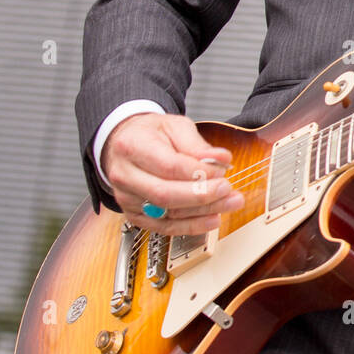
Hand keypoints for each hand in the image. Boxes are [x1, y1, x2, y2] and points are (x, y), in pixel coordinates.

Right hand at [101, 113, 243, 235]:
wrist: (125, 144)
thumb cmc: (151, 134)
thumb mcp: (175, 126)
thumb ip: (197, 145)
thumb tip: (220, 159)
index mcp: (131, 147)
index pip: (168, 166)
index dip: (199, 172)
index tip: (221, 171)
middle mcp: (124, 175)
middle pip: (165, 194)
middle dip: (201, 195)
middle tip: (227, 189)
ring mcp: (127, 198)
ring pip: (166, 213)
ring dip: (203, 212)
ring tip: (229, 203)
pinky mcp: (134, 215)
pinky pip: (165, 227)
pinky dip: (191, 226)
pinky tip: (212, 219)